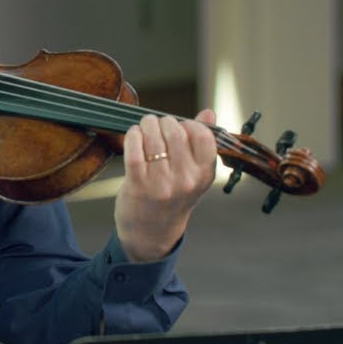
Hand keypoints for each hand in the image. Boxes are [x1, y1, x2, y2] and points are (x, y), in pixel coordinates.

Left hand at [114, 110, 217, 261]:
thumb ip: (202, 142)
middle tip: (158, 124)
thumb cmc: (173, 196)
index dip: (190, 124)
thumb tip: (209, 112)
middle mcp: (185, 180)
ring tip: (145, 127)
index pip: (204, 136)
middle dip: (164, 122)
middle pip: (176, 132)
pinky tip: (134, 135)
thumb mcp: (194, 174)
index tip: (181, 126)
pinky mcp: (137, 183)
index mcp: (203, 174)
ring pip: (153, 137)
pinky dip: (133, 135)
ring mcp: (161, 183)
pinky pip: (134, 148)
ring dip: (147, 125)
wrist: (152, 231)